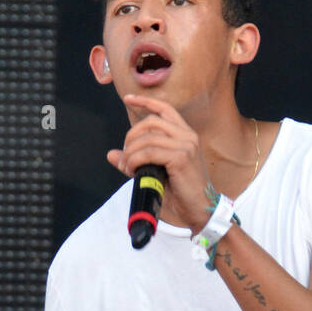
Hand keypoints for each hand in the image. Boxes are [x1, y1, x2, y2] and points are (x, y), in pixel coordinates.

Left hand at [107, 94, 211, 233]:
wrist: (199, 211)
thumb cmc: (181, 194)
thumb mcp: (156, 172)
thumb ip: (136, 160)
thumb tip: (111, 155)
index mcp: (186, 135)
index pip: (165, 109)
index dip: (145, 102)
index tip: (128, 100)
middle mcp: (188, 136)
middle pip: (151, 122)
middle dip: (131, 136)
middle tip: (124, 157)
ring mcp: (186, 145)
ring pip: (148, 138)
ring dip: (131, 152)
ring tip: (127, 168)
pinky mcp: (182, 158)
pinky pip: (149, 152)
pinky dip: (136, 160)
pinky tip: (133, 170)